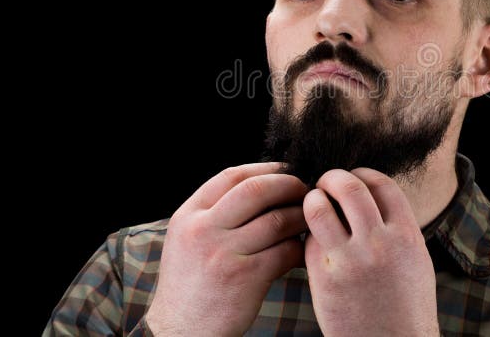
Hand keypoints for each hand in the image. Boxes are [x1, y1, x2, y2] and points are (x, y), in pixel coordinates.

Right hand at [145, 162, 308, 335]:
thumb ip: (214, 212)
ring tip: (308, 220)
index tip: (284, 169)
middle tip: (304, 190)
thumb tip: (260, 185)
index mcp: (188, 215)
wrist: (181, 331)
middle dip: (288, 185)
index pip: (232, 176)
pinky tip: (302, 250)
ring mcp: (223, 252)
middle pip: (257, 189)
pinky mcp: (244, 277)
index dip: (264, 168)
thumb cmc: (192, 284)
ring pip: (277, 219)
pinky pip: (285, 251)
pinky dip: (299, 248)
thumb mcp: (188, 239)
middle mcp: (203, 229)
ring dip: (300, 217)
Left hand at [303, 168, 438, 335]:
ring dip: (313, 198)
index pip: (381, 183)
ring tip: (313, 203)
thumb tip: (372, 195)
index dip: (363, 173)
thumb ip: (396, 226)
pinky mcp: (324, 278)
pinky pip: (308, 240)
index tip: (354, 177)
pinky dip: (309, 232)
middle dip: (332, 177)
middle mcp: (379, 243)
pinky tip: (313, 237)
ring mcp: (349, 261)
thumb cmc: (406, 304)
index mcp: (406, 234)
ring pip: (319, 207)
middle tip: (326, 181)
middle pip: (349, 185)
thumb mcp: (415, 259)